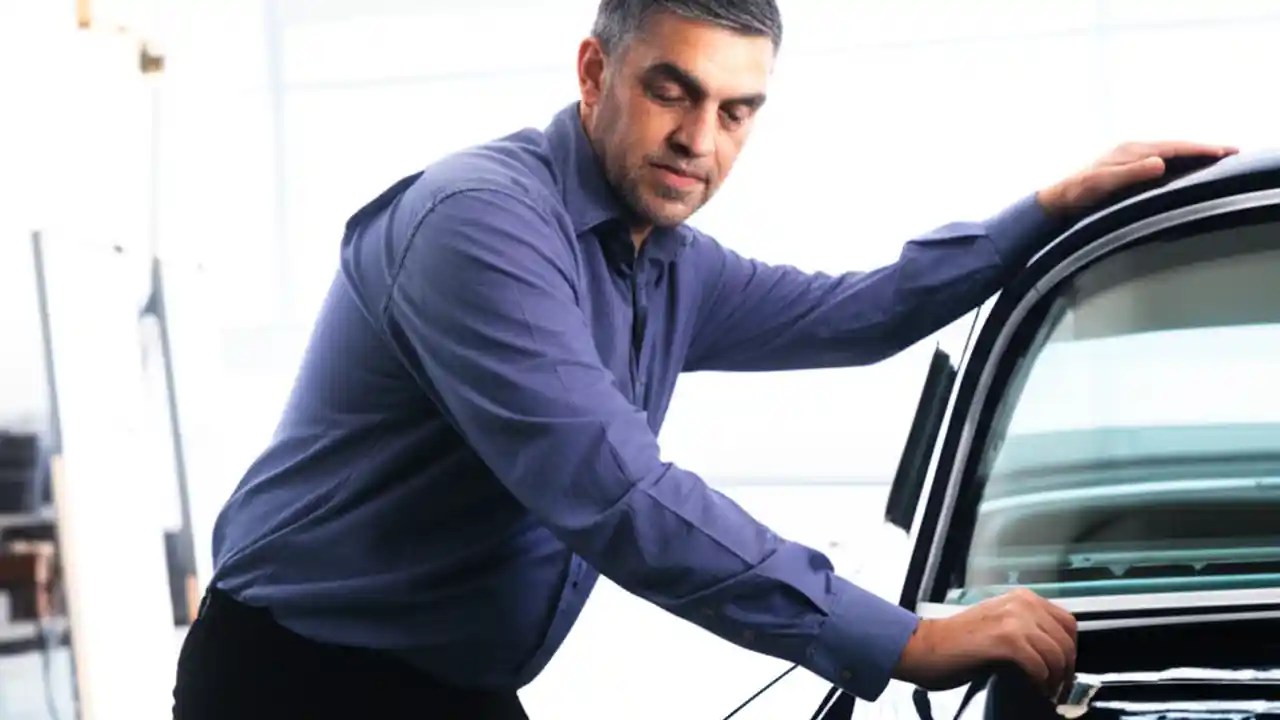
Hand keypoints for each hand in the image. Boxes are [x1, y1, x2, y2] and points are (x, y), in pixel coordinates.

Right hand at [892, 588, 1077, 699]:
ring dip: (1054, 679)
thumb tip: (1054, 652)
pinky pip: (1040, 665)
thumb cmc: (955, 643)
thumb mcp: (998, 625)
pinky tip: (1030, 687)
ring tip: (1043, 690)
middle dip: (1066, 669)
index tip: (1063, 670)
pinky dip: (1039, 682)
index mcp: (1021, 598)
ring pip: (1057, 654)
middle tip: (1056, 687)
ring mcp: (1014, 620)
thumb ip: (1026, 628)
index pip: (1068, 623)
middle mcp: (1021, 603)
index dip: (1070, 651)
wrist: (924, 648)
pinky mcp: (1006, 640)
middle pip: (1066, 641)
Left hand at [1037, 141, 1238, 215]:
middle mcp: (1132, 149)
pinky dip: (1179, 160)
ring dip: (1193, 153)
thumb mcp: (1103, 183)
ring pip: (1169, 151)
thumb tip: (1161, 162)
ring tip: (1216, 156)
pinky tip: (1185, 166)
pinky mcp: (1126, 167)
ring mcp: (1129, 157)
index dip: (1201, 149)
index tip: (1224, 152)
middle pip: (1176, 145)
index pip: (1174, 147)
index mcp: (1131, 150)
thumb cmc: (1078, 192)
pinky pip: (1161, 159)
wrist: (1056, 199)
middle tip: (1232, 151)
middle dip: (1204, 148)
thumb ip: (1131, 173)